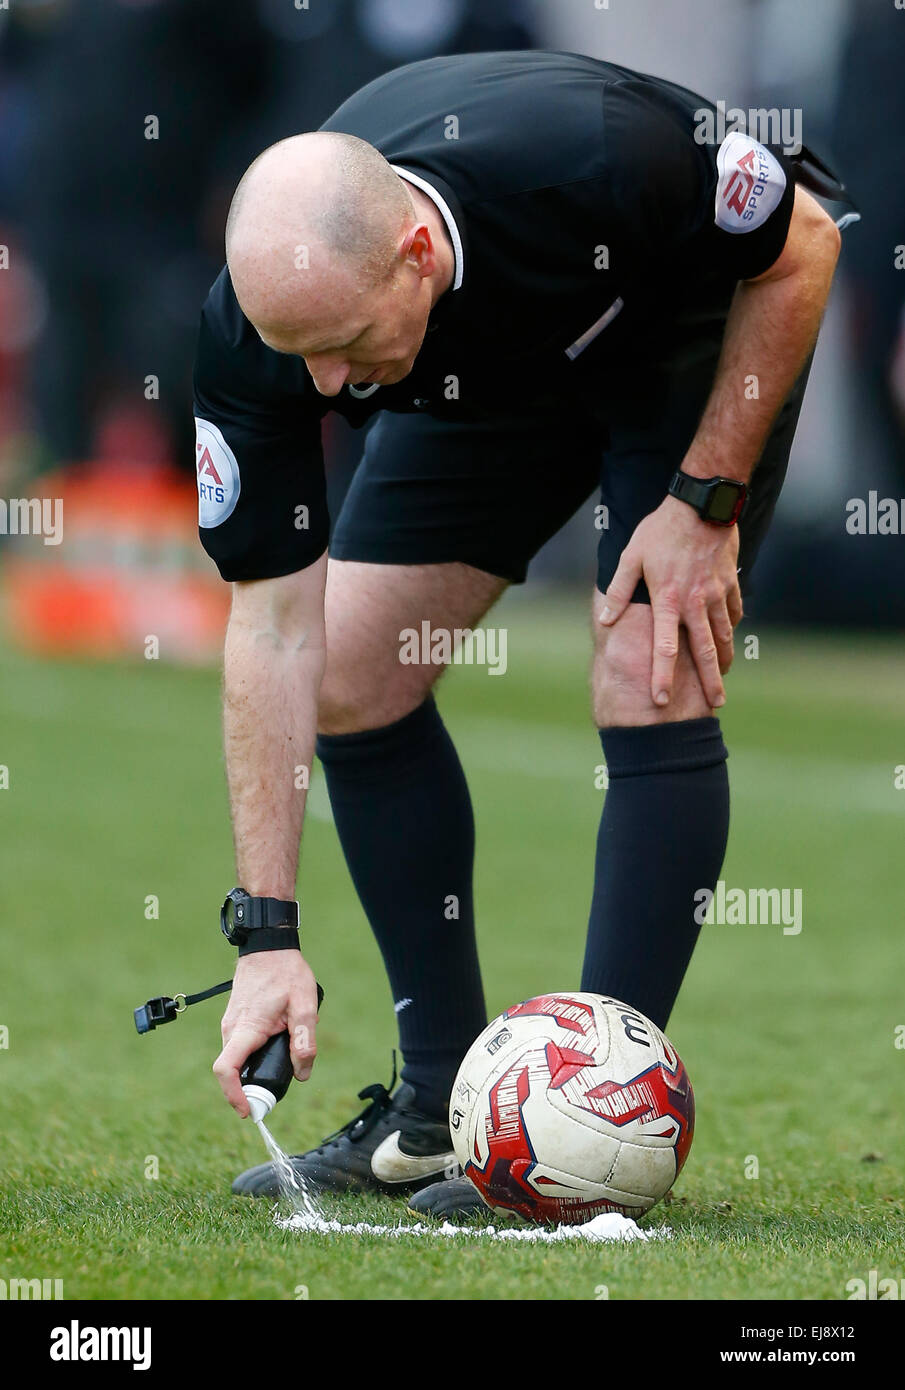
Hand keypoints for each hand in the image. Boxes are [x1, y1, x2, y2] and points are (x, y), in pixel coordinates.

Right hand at [213, 948, 318, 1116]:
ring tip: (285, 1054)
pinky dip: (255, 1054)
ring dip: (257, 1067)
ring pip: (239, 1058)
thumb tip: (303, 1074)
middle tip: (280, 1087)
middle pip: (234, 1071)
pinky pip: (241, 1047)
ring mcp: (230, 1024)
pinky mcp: (235, 1020)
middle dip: (253, 1087)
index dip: (233, 1096)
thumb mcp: (304, 1004)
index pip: (226, 1070)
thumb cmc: (286, 971)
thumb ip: (305, 1041)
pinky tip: (278, 1039)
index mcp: (246, 1029)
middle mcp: (231, 1029)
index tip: (248, 1111)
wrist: (267, 945)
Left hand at [599, 495, 742, 708]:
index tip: (661, 700)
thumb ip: (619, 590)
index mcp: (668, 601)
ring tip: (723, 679)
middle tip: (715, 705)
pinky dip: (732, 629)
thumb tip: (605, 618)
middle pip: (705, 651)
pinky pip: (734, 614)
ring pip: (725, 636)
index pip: (664, 648)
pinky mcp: (730, 584)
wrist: (703, 505)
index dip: (662, 676)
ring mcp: (717, 595)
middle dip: (711, 681)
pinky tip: (729, 640)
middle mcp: (695, 603)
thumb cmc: (661, 530)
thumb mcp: (631, 556)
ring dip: (725, 660)